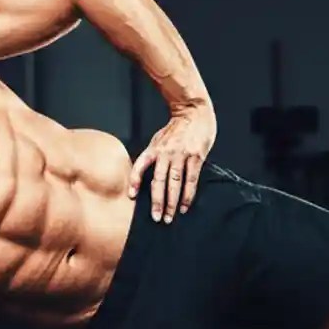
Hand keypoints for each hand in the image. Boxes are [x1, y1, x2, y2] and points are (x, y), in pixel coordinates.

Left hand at [128, 102, 215, 222]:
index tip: (132, 196)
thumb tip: (146, 177)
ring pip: (175, 183)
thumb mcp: (158, 140)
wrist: (193, 111)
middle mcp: (166, 153)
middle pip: (159, 181)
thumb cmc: (175, 129)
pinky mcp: (196, 157)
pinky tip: (185, 206)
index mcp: (154, 148)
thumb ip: (153, 156)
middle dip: (157, 201)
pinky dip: (188, 195)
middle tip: (156, 218)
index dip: (135, 181)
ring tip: (169, 217)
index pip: (141, 166)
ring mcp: (181, 155)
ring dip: (172, 202)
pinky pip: (191, 180)